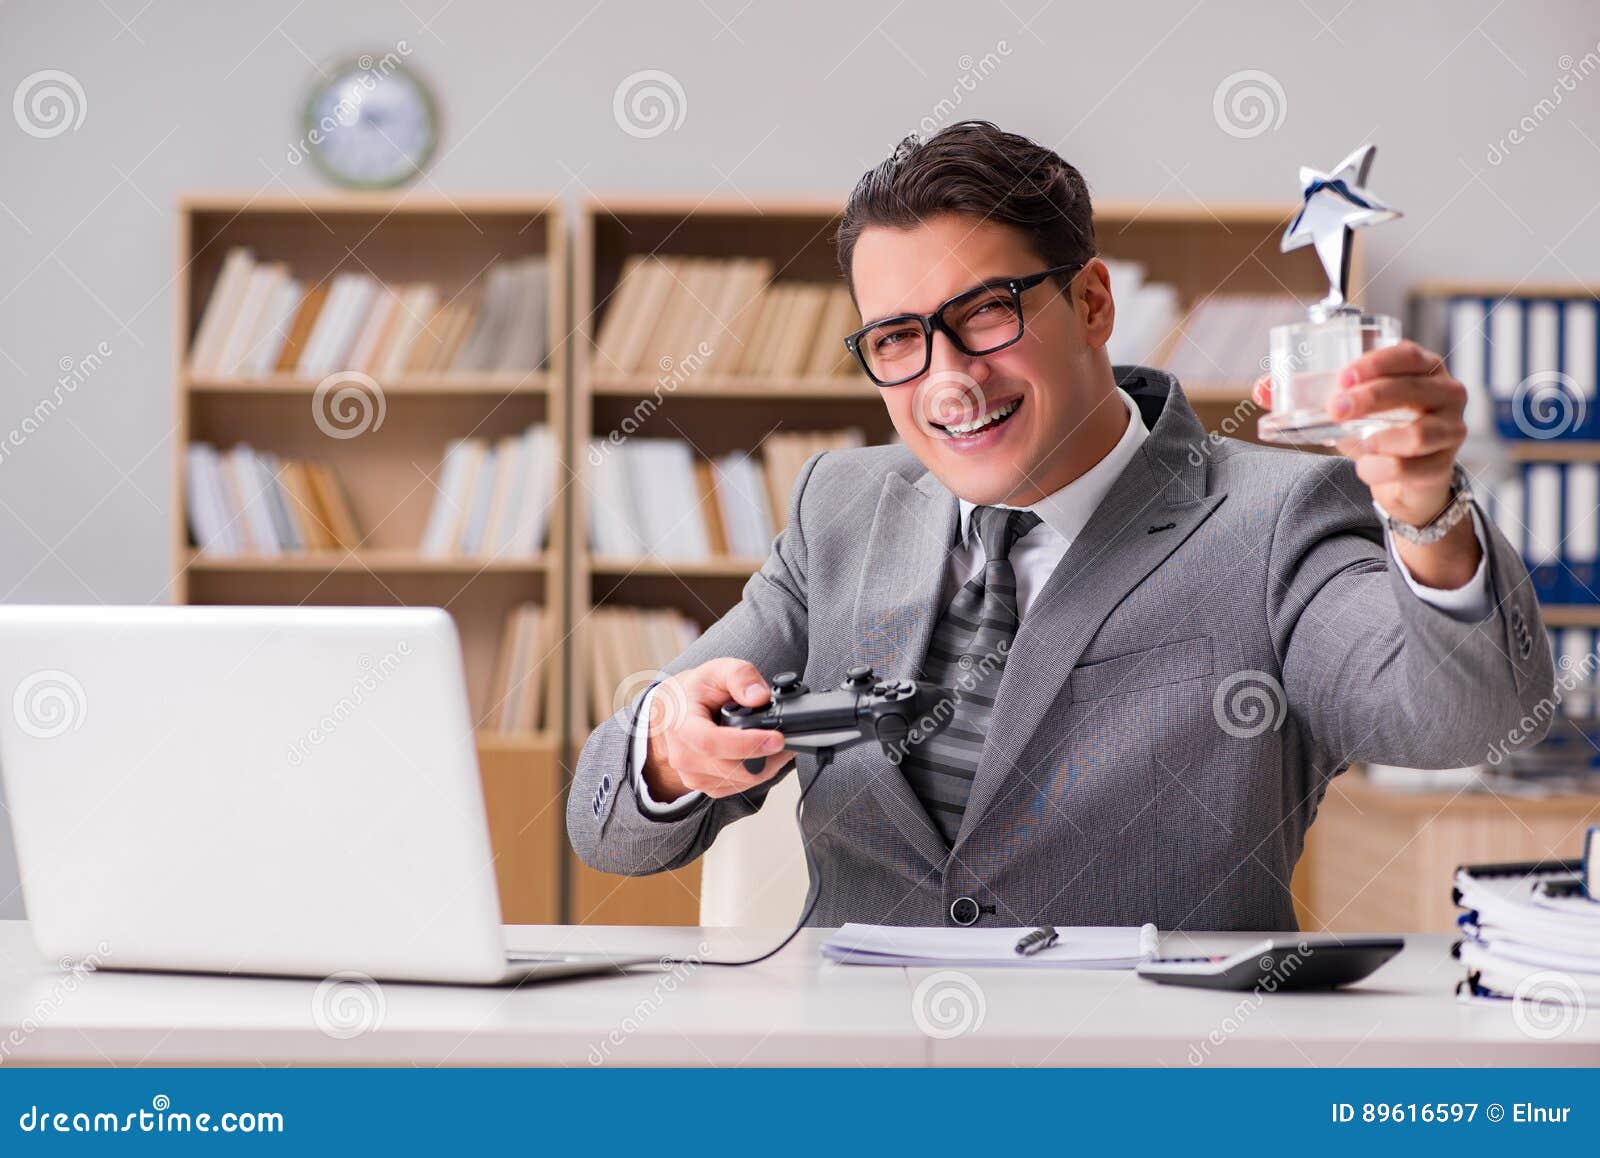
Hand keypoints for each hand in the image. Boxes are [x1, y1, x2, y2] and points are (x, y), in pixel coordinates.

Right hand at [641, 658, 792, 803]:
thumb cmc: (696, 691)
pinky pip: (741, 787)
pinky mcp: (707, 786)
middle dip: (768, 756)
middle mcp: (684, 756)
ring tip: (778, 741)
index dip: (747, 744)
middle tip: (789, 737)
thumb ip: (740, 676)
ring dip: (768, 764)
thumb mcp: (717, 671)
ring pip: (742, 781)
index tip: (777, 738)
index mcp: (682, 726)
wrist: (677, 711)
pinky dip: (760, 772)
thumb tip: (760, 697)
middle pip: (733, 768)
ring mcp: (694, 776)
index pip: (711, 743)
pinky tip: (764, 753)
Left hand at [1253, 339, 1467, 524]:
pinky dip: (1381, 471)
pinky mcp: (1444, 464)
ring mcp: (1450, 428)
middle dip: (1369, 398)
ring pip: (1419, 433)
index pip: (1406, 354)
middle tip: (1334, 409)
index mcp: (1422, 369)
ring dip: (1379, 440)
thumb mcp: (1345, 411)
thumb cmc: (1377, 431)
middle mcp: (1445, 393)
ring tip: (1359, 444)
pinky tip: (1366, 469)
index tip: (1342, 376)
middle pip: (1411, 390)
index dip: (1375, 362)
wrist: (1404, 478)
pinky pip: (1412, 468)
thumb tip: (1261, 388)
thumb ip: (1306, 397)